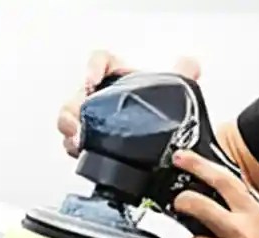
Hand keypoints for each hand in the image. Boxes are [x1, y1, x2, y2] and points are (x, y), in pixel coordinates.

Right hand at [57, 51, 200, 157]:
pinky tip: (81, 155)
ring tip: (78, 143)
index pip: (100, 61)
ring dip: (70, 132)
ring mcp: (91, 118)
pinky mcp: (90, 140)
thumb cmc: (157, 105)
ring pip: (68, 121)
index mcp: (116, 74)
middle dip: (72, 112)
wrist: (157, 130)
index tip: (91, 82)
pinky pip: (73, 143)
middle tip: (78, 124)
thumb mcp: (172, 88)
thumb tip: (191, 66)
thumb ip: (184, 73)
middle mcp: (98, 95)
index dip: (92, 69)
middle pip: (74, 97)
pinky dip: (74, 150)